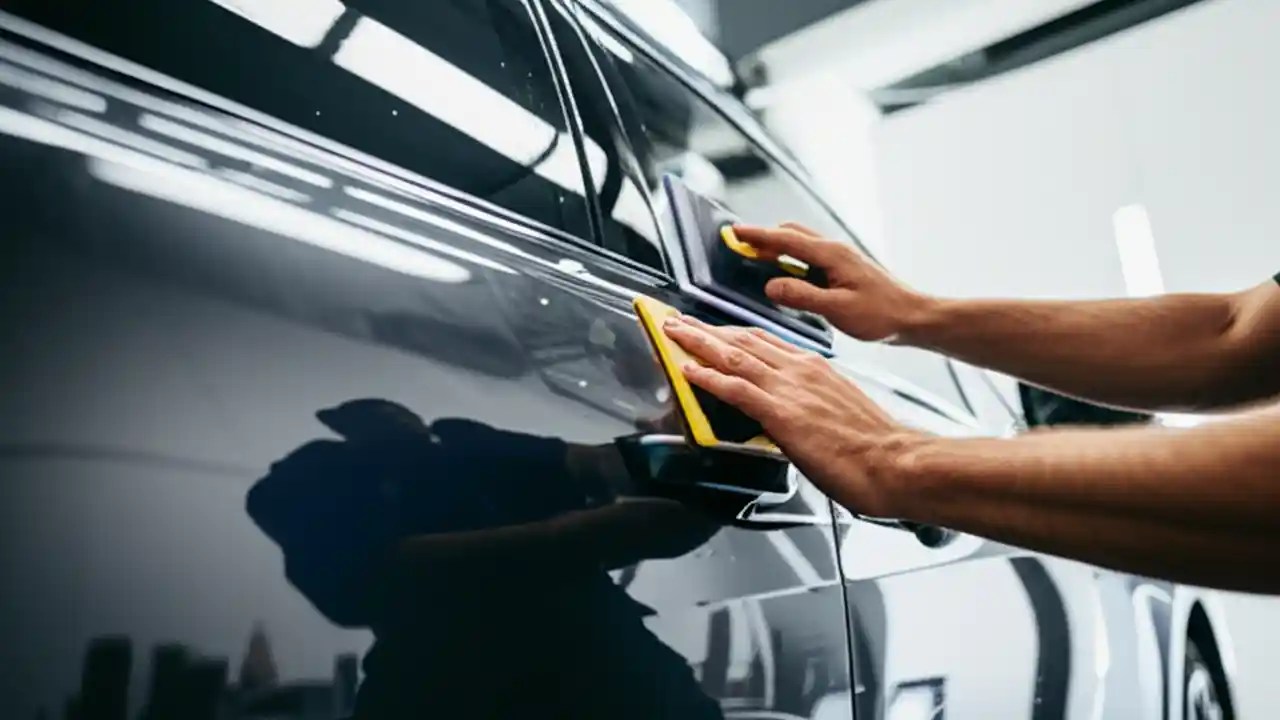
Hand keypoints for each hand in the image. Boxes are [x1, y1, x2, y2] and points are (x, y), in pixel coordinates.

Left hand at [662, 315, 926, 517]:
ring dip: (697, 342)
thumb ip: (812, 404)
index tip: (710, 328)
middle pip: (743, 340)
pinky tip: (688, 370)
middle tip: (678, 321)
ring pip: (733, 355)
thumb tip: (796, 413)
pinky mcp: (782, 414)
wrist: (897, 461)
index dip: (731, 333)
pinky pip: (736, 388)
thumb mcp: (840, 410)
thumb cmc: (875, 446)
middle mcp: (800, 370)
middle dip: (706, 329)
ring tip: (672, 333)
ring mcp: (790, 390)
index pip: (763, 342)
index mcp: (814, 368)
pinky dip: (708, 376)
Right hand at [734, 223, 933, 341]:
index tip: (734, 232)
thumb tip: (770, 286)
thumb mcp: (837, 309)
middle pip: (792, 234)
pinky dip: (791, 257)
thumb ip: (802, 296)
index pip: (786, 240)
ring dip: (777, 246)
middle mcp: (835, 250)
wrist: (912, 316)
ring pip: (801, 243)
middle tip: (740, 244)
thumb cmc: (880, 314)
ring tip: (756, 257)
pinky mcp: (843, 268)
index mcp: (831, 255)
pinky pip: (810, 255)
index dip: (757, 236)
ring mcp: (840, 257)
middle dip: (764, 237)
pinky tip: (786, 273)